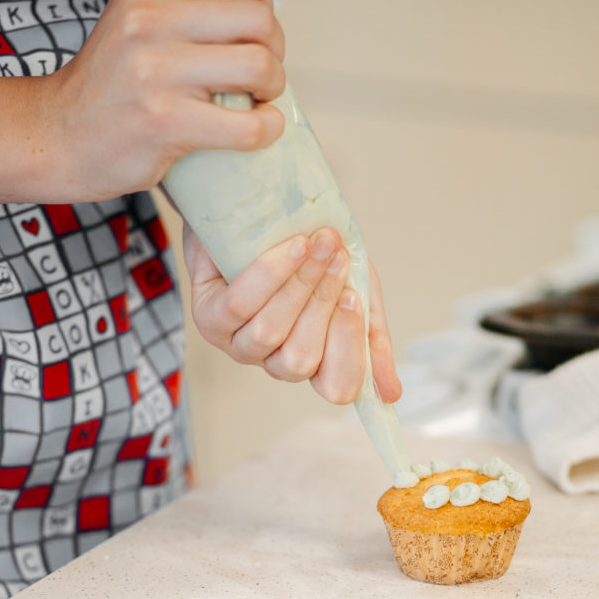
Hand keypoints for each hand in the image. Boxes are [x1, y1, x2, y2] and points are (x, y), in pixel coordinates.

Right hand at [44, 0, 286, 199]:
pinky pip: (249, 125)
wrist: (59, 134)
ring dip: (273, 89)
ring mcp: (155, 70)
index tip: (250, 37)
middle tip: (258, 76)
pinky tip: (258, 129)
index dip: (264, 9)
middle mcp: (151, 18)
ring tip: (254, 101)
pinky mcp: (164, 121)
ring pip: (260, 66)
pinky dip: (267, 130)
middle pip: (260, 20)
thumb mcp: (140, 15)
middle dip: (274, 52)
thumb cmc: (113, 83)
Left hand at [186, 225, 402, 406]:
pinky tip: (290, 246)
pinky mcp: (208, 318)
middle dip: (322, 304)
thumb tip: (391, 394)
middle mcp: (272, 360)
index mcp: (313, 359)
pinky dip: (270, 274)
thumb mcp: (353, 286)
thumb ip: (371, 334)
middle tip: (337, 256)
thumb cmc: (310, 250)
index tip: (353, 297)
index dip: (349, 351)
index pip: (336, 388)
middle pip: (300, 360)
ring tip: (318, 242)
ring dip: (299, 284)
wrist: (261, 203)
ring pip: (270, 333)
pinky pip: (241, 306)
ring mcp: (236, 344)